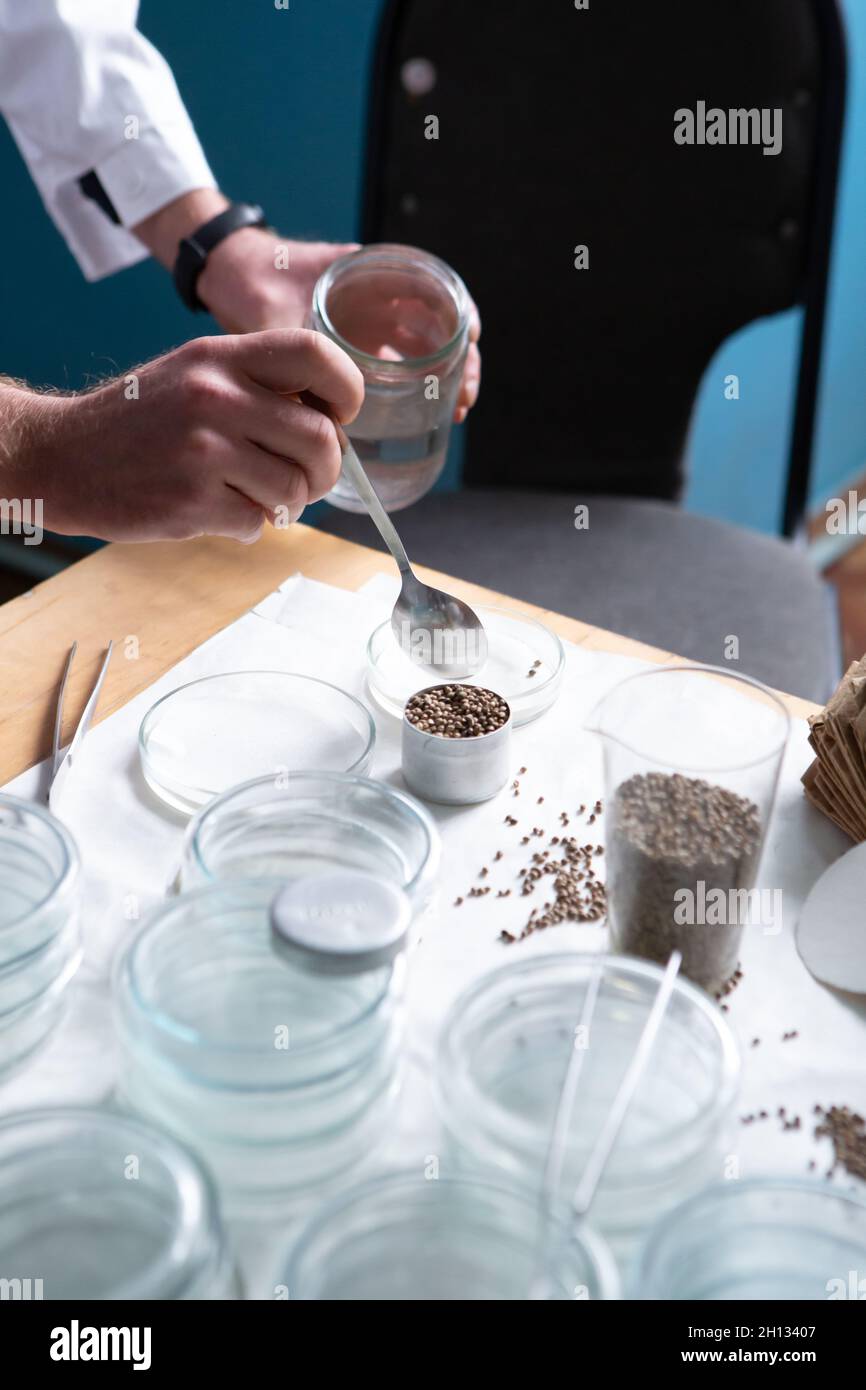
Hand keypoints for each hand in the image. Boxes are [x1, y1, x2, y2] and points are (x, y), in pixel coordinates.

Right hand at [0, 330, 362, 543]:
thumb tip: (333, 420)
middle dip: (326, 469)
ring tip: (257, 497)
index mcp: (221, 357)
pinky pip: (257, 523)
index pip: (315, 354)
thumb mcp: (195, 373)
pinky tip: (218, 511)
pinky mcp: (192, 501)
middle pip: (320, 439)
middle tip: (307, 479)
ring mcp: (204, 450)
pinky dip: (248, 526)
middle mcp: (215, 397)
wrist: (63, 457)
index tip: (342, 416)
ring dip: (287, 504)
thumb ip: (258, 384)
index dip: (346, 389)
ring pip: (295, 489)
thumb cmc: (141, 420)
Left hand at [134, 190, 480, 423]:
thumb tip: (320, 405)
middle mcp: (378, 296)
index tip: (468, 345)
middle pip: (439, 324)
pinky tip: (424, 412)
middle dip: (460, 361)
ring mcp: (372, 319)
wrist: (228, 276)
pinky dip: (416, 384)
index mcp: (370, 275)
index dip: (460, 319)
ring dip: (444, 377)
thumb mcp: (279, 319)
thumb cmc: (253, 284)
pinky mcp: (360, 343)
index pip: (434, 291)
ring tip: (454, 411)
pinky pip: (400, 361)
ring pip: (425, 346)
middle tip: (463, 400)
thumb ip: (296, 357)